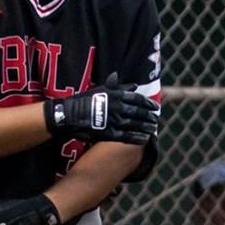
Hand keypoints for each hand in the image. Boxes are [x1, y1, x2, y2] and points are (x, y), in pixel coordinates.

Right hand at [45, 72, 159, 144]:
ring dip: (146, 127)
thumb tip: (134, 85)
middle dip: (149, 116)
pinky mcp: (109, 134)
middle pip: (139, 112)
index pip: (137, 99)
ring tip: (153, 128)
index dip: (148, 103)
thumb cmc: (84, 100)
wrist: (69, 115)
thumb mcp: (101, 90)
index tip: (155, 107)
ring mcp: (114, 121)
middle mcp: (117, 107)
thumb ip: (118, 87)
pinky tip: (145, 139)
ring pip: (135, 125)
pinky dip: (137, 138)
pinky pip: (127, 136)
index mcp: (116, 95)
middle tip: (156, 119)